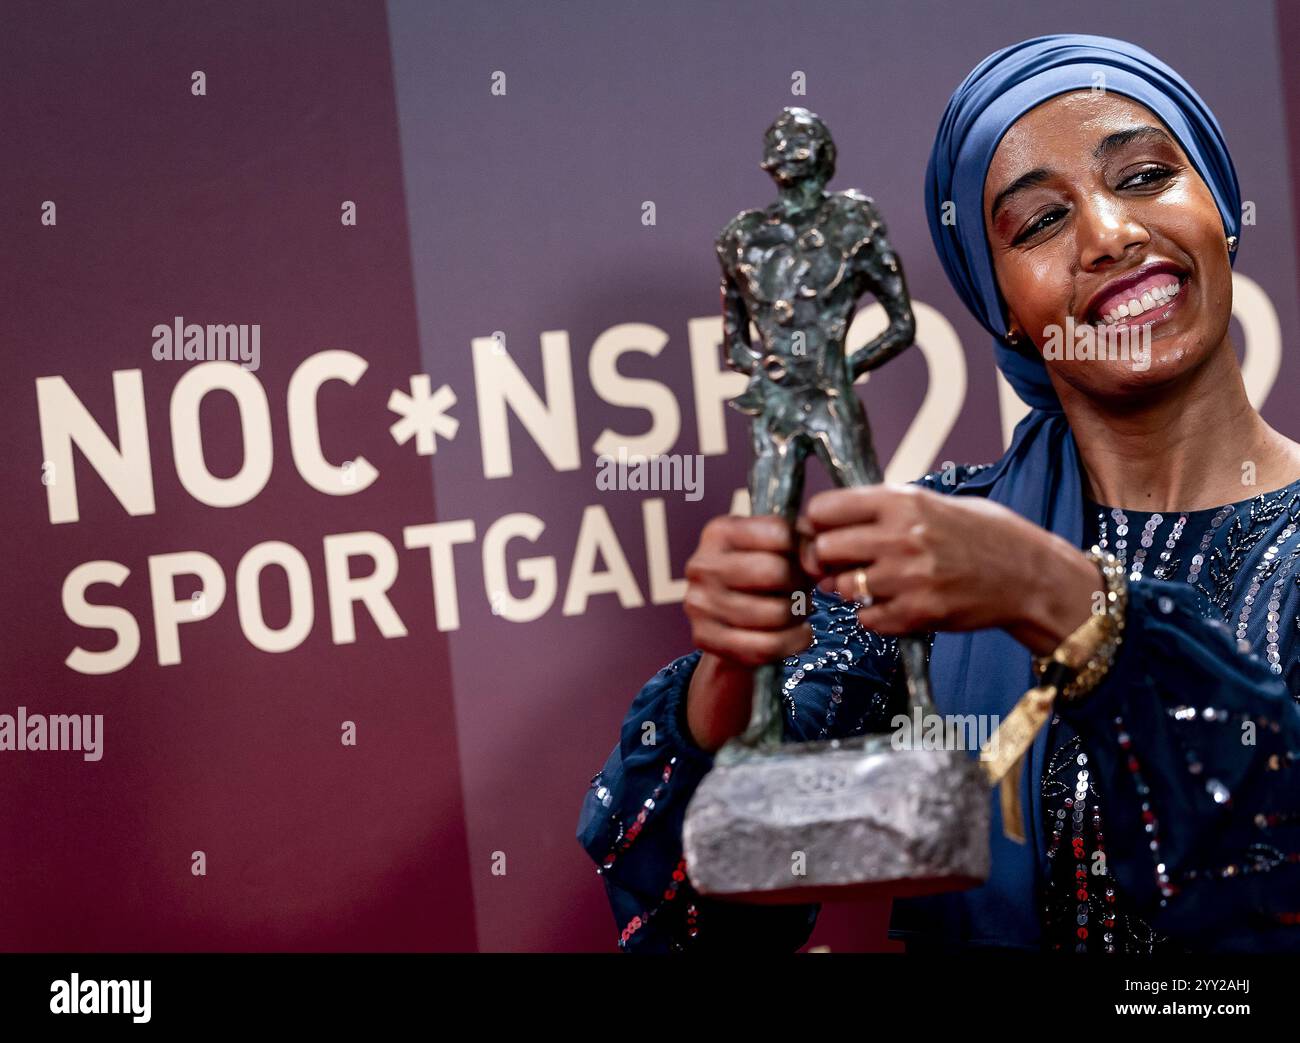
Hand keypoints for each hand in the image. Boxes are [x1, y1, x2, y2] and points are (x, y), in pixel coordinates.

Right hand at [681, 514, 814, 750]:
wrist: (735, 642)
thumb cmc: (769, 589)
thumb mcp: (782, 557)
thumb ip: (803, 545)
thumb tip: (821, 551)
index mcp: (720, 530)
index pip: (778, 533)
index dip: (805, 553)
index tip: (811, 567)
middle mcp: (700, 563)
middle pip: (776, 573)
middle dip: (800, 589)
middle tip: (803, 598)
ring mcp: (696, 603)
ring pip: (771, 612)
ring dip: (796, 620)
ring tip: (798, 619)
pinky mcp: (703, 640)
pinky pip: (762, 646)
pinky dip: (788, 646)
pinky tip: (795, 640)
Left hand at [796, 484, 1098, 655]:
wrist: (1030, 575)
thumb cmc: (982, 534)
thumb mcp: (933, 502)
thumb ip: (884, 508)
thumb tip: (830, 520)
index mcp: (902, 501)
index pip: (824, 508)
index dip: (815, 524)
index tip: (821, 532)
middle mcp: (901, 536)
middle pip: (824, 550)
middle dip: (824, 560)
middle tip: (836, 565)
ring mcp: (909, 577)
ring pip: (841, 587)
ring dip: (847, 589)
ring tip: (867, 584)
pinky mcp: (919, 613)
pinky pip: (867, 618)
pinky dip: (872, 615)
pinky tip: (891, 605)